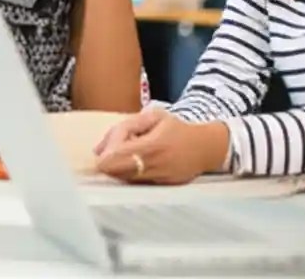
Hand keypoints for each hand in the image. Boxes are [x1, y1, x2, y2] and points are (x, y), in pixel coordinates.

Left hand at [94, 108, 228, 183]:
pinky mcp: (162, 188)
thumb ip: (124, 128)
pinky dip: (129, 175)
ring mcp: (160, 180)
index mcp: (152, 145)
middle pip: (116, 172)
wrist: (206, 147)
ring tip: (126, 157)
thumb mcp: (153, 117)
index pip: (117, 156)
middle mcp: (156, 166)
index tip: (103, 149)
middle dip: (108, 162)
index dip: (105, 153)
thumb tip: (97, 150)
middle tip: (111, 154)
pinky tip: (137, 165)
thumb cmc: (176, 129)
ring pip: (124, 179)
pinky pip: (136, 184)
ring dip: (117, 169)